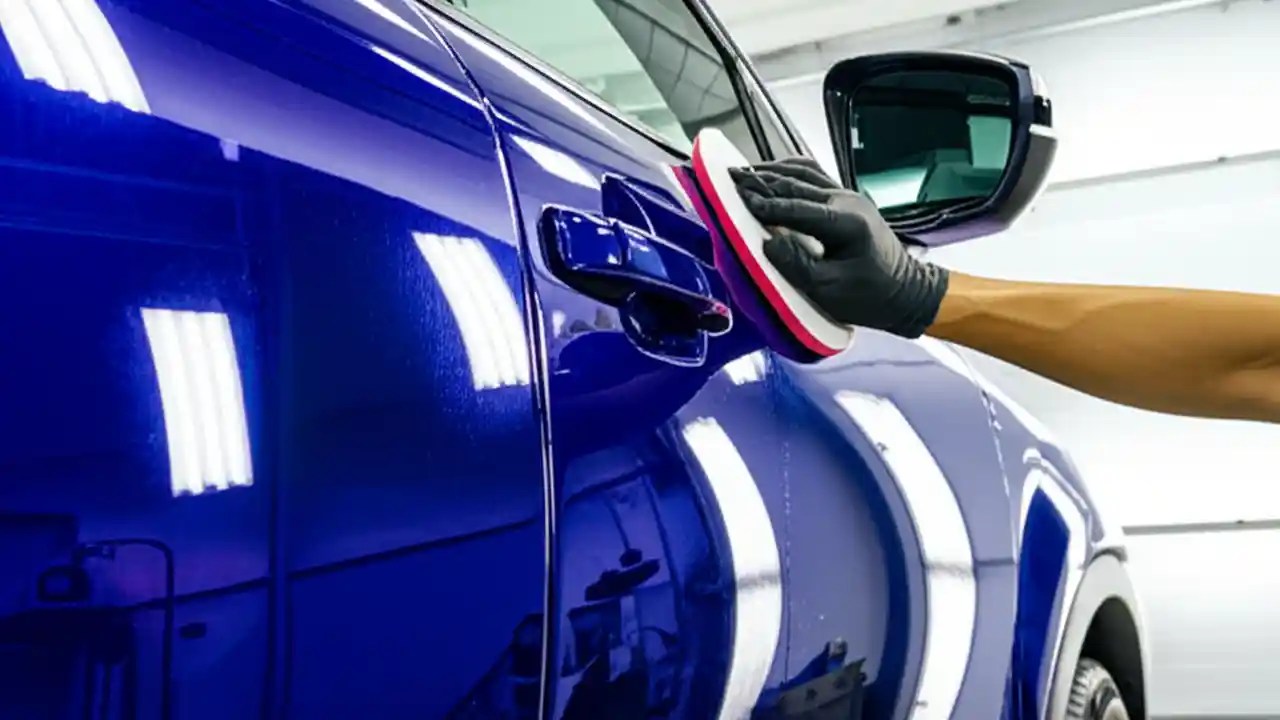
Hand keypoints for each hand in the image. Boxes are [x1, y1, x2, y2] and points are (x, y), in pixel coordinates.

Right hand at [729, 158, 949, 338]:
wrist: (906, 292)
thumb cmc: (870, 297)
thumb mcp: (830, 291)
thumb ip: (797, 266)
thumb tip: (768, 242)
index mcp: (846, 223)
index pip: (796, 207)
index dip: (764, 204)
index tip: (735, 199)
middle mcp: (847, 201)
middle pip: (796, 183)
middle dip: (761, 180)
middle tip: (729, 176)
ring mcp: (848, 197)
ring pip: (804, 173)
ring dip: (772, 171)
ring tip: (743, 172)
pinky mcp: (846, 201)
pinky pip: (813, 177)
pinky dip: (789, 173)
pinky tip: (772, 174)